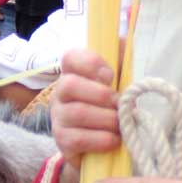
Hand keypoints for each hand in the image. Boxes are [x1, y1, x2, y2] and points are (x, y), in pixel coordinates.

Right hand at [52, 49, 118, 169]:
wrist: (102, 144)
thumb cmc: (110, 107)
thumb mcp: (120, 82)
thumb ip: (120, 60)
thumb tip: (123, 38)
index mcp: (73, 73)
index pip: (70, 57)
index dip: (90, 63)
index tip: (111, 75)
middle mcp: (60, 93)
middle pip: (69, 85)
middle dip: (101, 95)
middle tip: (119, 104)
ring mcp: (58, 117)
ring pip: (76, 112)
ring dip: (106, 119)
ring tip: (120, 124)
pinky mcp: (61, 141)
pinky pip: (77, 138)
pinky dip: (100, 139)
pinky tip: (114, 140)